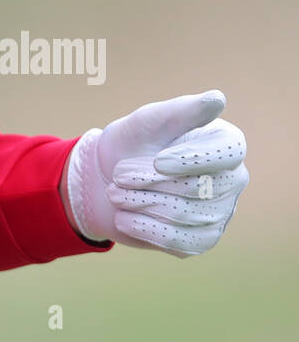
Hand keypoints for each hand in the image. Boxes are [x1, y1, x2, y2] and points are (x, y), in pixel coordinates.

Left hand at [64, 90, 248, 257]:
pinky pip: (183, 242)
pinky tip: (123, 218)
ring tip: (115, 193)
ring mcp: (220, 212)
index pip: (226, 154)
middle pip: (201, 189)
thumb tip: (217, 99)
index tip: (158, 160)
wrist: (108, 177)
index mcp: (225, 144)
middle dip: (152, 182)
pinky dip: (147, 229)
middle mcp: (232, 179)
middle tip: (118, 176)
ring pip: (188, 215)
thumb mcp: (150, 120)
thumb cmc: (135, 141)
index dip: (191, 160)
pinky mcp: (203, 239)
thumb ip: (182, 110)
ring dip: (143, 204)